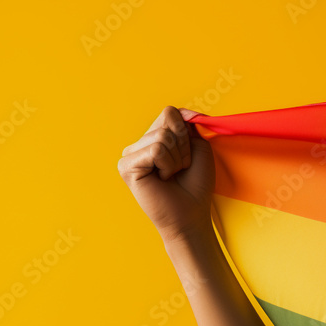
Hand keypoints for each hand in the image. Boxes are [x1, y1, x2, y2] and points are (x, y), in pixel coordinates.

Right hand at [118, 105, 215, 242]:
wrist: (192, 213)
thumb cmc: (196, 183)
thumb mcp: (198, 146)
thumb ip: (188, 124)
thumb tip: (184, 112)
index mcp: (154, 137)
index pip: (171, 112)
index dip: (187, 131)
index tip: (189, 154)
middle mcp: (139, 143)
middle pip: (166, 120)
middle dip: (183, 145)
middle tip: (180, 167)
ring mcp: (130, 154)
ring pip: (162, 135)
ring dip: (176, 157)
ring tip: (171, 174)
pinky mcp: (127, 166)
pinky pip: (156, 150)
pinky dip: (167, 164)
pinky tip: (162, 179)